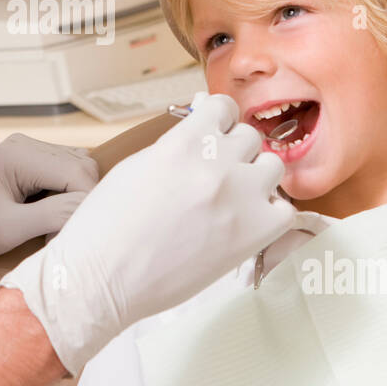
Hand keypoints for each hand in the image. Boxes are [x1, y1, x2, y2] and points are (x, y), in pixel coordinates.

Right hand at [0, 93, 295, 374]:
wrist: (102, 279)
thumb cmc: (106, 225)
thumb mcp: (136, 166)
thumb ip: (175, 146)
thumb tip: (200, 130)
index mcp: (184, 142)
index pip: (224, 106)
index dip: (219, 121)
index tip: (214, 134)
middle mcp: (217, 164)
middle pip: (250, 137)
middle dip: (234, 151)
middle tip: (216, 174)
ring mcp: (239, 198)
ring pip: (272, 167)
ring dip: (255, 178)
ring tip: (234, 198)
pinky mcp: (253, 234)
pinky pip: (284, 210)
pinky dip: (269, 213)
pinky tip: (246, 222)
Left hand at [0, 133, 98, 266]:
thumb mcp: (10, 230)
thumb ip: (54, 215)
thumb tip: (91, 207)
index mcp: (18, 155)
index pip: (77, 173)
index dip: (85, 203)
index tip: (72, 234)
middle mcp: (26, 144)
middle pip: (82, 168)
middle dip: (82, 200)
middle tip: (63, 232)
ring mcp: (29, 149)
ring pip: (78, 170)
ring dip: (75, 198)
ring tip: (55, 225)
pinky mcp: (31, 161)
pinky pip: (66, 173)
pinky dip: (67, 195)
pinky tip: (51, 215)